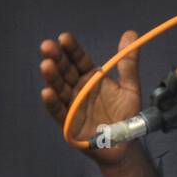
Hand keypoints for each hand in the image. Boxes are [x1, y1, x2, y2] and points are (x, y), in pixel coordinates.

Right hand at [39, 30, 141, 167]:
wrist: (125, 143)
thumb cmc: (126, 116)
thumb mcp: (130, 87)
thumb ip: (128, 63)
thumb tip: (131, 33)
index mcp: (91, 78)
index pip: (78, 60)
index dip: (72, 49)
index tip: (64, 38)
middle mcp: (78, 89)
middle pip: (65, 71)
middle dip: (56, 58)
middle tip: (47, 46)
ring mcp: (72, 105)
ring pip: (59, 89)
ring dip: (52, 77)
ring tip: (46, 65)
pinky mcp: (69, 123)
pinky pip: (59, 112)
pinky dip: (52, 103)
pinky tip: (47, 92)